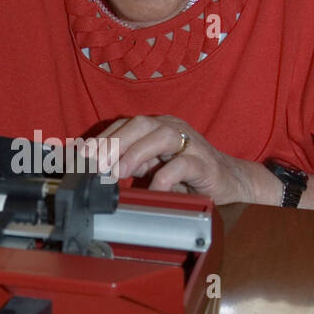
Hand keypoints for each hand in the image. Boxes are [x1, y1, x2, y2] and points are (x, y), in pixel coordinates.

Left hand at [96, 115, 256, 204]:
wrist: (231, 181)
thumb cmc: (189, 174)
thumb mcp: (154, 166)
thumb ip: (131, 163)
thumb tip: (98, 168)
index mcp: (158, 126)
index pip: (125, 125)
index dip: (102, 139)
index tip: (83, 157)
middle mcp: (173, 128)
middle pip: (140, 124)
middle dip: (114, 143)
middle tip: (97, 165)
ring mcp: (191, 144)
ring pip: (161, 136)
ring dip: (135, 153)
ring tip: (119, 172)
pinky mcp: (205, 164)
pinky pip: (183, 165)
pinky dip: (165, 177)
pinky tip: (152, 189)